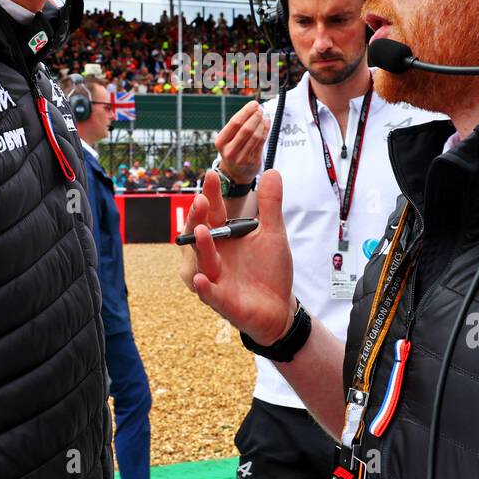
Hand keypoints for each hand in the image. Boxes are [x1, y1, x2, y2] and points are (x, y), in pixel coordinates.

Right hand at [183, 169, 294, 345]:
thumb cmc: (270, 270)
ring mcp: (216, 279)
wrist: (280, 307)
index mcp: (224, 238)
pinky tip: (201, 279)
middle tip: (202, 199)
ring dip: (201, 247)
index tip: (212, 174)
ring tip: (201, 230)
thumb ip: (270, 205)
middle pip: (201, 234)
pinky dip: (205, 287)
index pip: (214, 213)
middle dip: (199, 217)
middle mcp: (215, 256)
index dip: (212, 195)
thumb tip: (271, 171)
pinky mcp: (223, 301)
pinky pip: (210, 294)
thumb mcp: (273, 233)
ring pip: (204, 261)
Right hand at [214, 100, 268, 184]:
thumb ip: (239, 124)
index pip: (234, 123)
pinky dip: (266, 130)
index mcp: (220, 142)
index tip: (254, 104)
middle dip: (255, 116)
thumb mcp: (228, 138)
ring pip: (255, 136)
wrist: (235, 173)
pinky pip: (262, 142)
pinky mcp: (253, 162)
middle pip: (246, 129)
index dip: (246, 111)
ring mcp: (241, 158)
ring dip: (261, 123)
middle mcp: (229, 151)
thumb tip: (254, 107)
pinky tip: (267, 123)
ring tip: (263, 116)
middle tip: (260, 109)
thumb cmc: (233, 149)